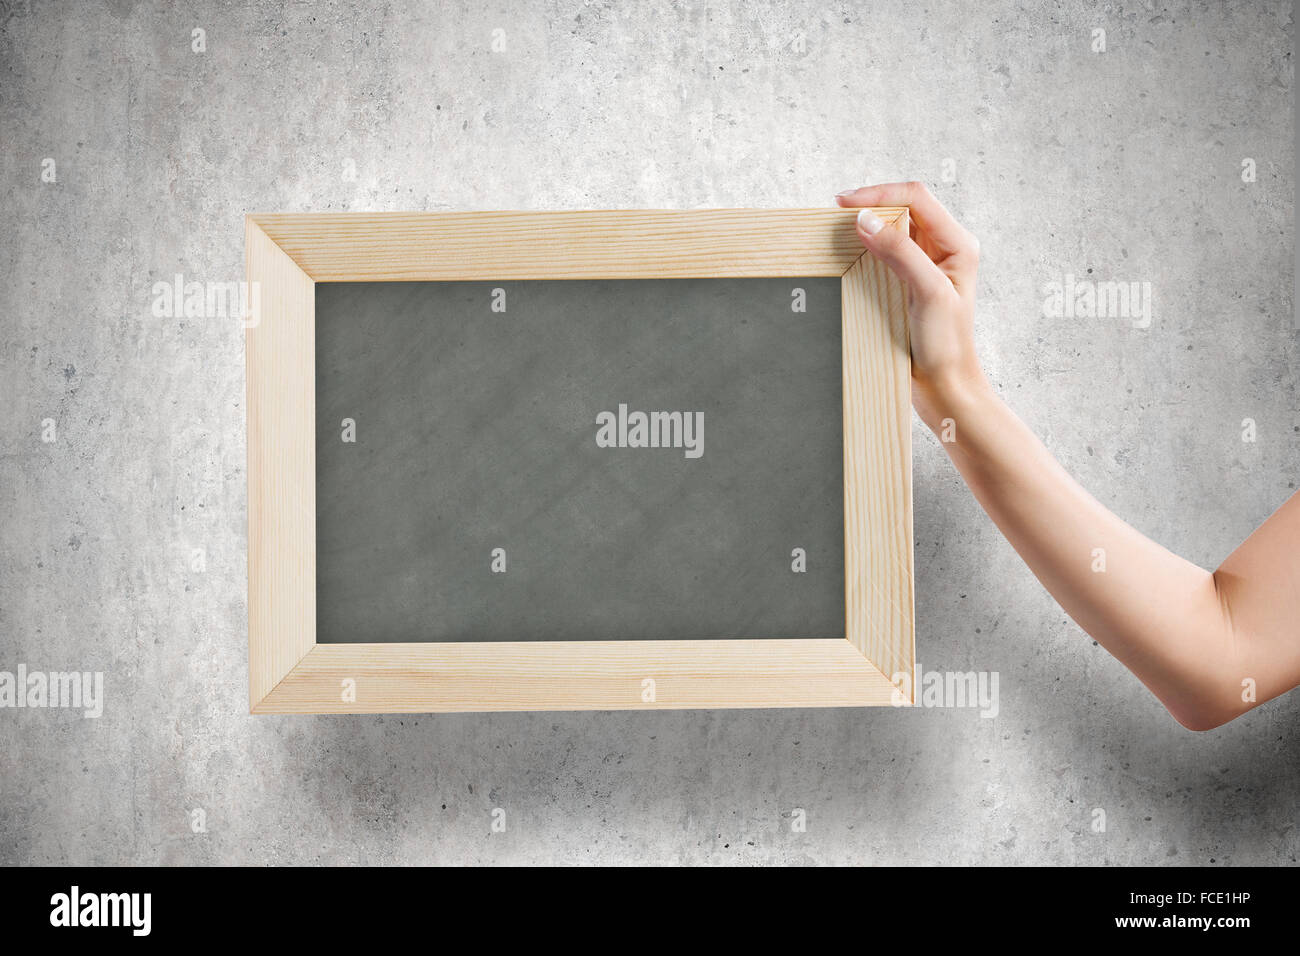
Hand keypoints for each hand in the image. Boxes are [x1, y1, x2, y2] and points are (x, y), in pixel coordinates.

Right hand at [836, 182, 987, 428]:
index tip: (843, 204)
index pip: (916, 197)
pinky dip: (864, 247)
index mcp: (957, 243)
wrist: (944, 387)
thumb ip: (899, 252)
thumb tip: (864, 220)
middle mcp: (943, 248)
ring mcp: (925, 264)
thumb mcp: (926, 293)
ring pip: (892, 227)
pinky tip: (848, 253)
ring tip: (838, 231)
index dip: (879, 194)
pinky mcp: (907, 280)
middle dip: (870, 205)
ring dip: (866, 225)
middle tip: (835, 215)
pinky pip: (884, 251)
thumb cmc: (945, 345)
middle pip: (903, 206)